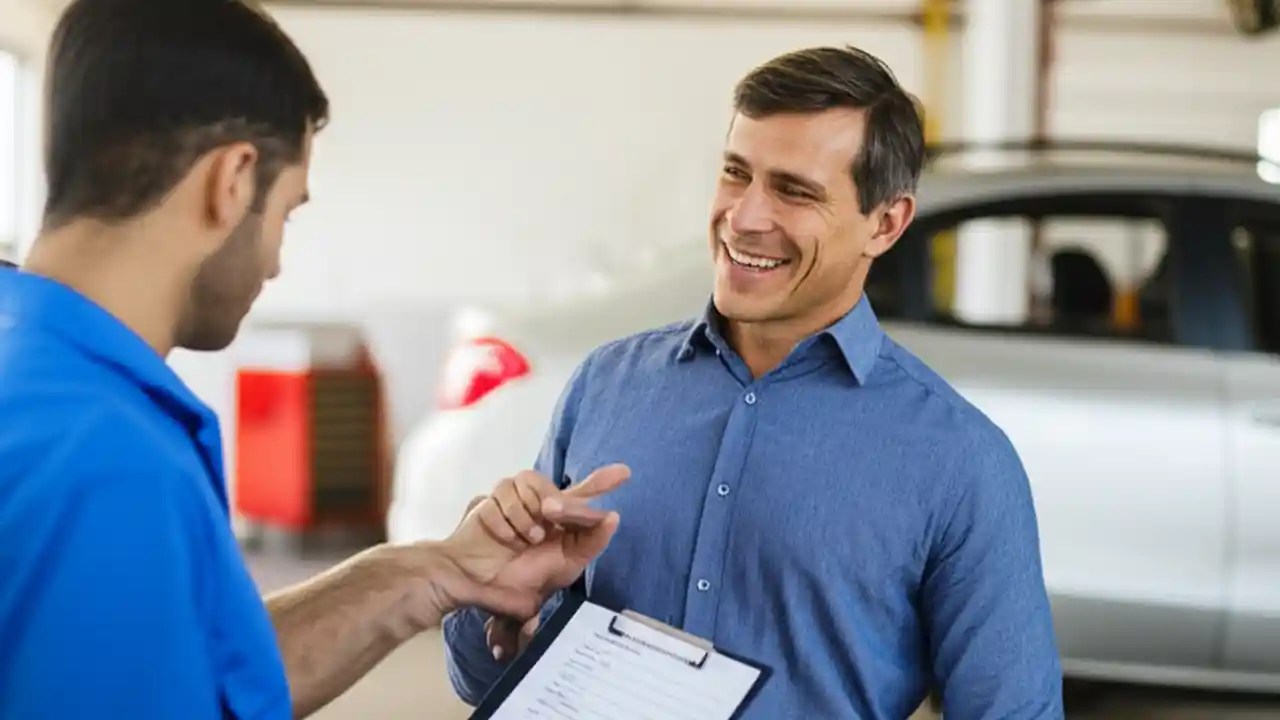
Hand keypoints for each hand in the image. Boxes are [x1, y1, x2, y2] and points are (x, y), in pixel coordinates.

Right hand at [435, 464, 629, 623]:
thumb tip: (613, 517)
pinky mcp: (488, 503)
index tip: (626, 472)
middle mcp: (538, 504)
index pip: (583, 493)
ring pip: (525, 485)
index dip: (602, 480)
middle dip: (555, 503)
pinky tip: (504, 540)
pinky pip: (501, 499)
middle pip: (554, 487)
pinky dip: (504, 524)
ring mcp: (512, 500)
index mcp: (560, 519)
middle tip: (548, 522)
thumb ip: (590, 543)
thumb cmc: (520, 580)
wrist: (478, 586)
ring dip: (525, 518)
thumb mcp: (564, 567)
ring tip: (524, 541)